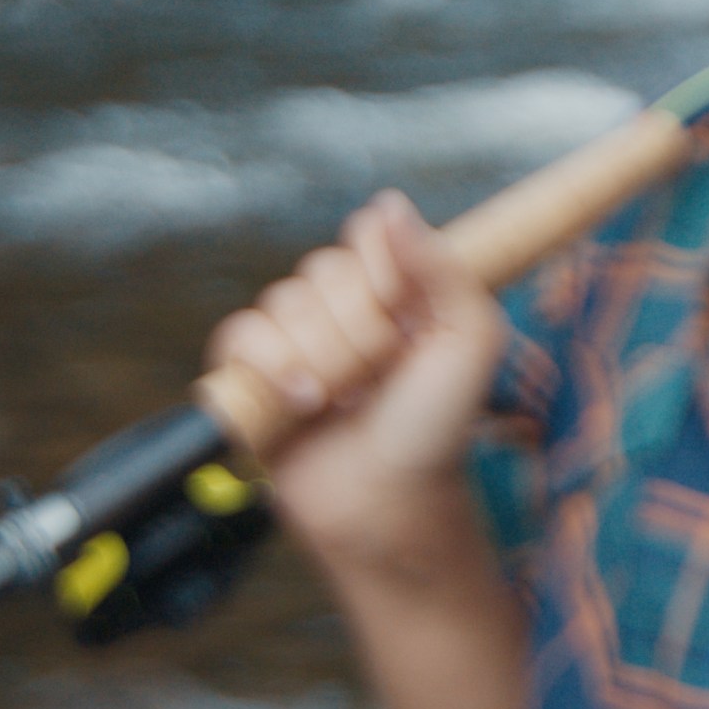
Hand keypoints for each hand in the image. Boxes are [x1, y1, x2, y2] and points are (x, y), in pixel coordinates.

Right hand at [204, 190, 507, 568]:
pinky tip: (302, 401)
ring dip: (317, 355)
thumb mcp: (469, 340)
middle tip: (381, 376)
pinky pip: (238, 334)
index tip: (408, 319)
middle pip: (323, 268)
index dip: (382, 272)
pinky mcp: (253, 374)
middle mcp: (343, 306)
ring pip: (282, 301)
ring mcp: (296, 338)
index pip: (368, 232)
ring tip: (341, 399)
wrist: (389, 504)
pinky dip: (268, 367)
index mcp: (396, 286)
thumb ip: (442, 267)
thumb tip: (389, 204)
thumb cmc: (437, 428)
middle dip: (356, 329)